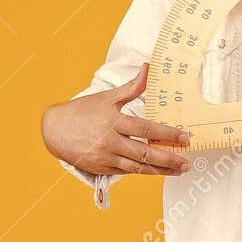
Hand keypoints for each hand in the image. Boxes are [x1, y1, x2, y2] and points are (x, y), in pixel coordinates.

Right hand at [41, 63, 190, 177]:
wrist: (54, 130)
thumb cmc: (82, 112)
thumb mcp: (107, 97)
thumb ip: (131, 88)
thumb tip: (148, 69)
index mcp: (114, 121)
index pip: (146, 129)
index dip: (167, 134)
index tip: (184, 137)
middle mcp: (110, 141)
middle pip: (145, 153)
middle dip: (169, 159)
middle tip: (186, 162)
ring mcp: (106, 157)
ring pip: (138, 168)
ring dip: (160, 170)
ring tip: (178, 170)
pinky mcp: (101, 168)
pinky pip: (126, 172)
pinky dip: (142, 172)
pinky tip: (157, 171)